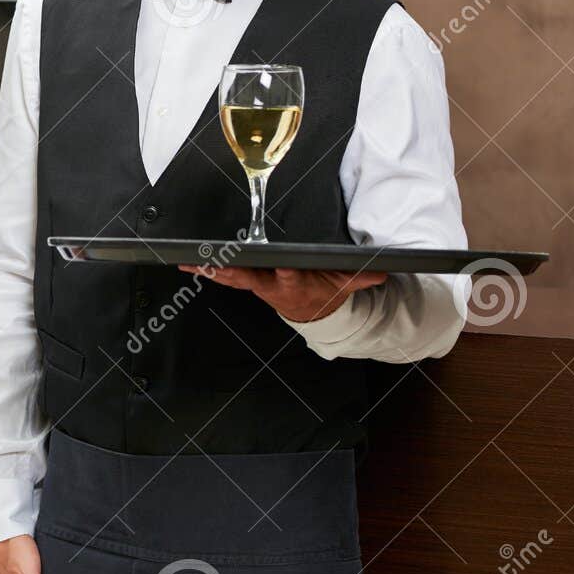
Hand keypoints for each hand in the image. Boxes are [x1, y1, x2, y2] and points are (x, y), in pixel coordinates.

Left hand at [179, 265, 386, 322]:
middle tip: (212, 262)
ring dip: (211, 271)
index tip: (282, 265)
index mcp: (296, 284)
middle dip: (231, 271)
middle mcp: (272, 287)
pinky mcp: (248, 283)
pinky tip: (190, 266)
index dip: (286, 271)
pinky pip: (226, 277)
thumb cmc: (327, 291)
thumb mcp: (347, 285)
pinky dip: (208, 271)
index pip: (291, 276)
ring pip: (232, 278)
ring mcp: (257, 286)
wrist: (314, 311)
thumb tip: (383, 271)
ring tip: (190, 263)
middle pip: (250, 278)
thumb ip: (363, 277)